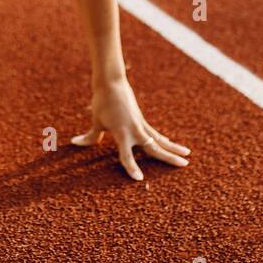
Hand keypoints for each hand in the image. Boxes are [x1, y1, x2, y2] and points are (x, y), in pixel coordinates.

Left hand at [71, 76, 189, 179]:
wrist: (111, 83)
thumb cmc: (101, 103)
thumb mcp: (96, 121)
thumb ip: (90, 136)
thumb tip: (75, 143)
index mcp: (121, 133)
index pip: (126, 155)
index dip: (131, 168)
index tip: (139, 179)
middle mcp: (134, 130)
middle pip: (154, 147)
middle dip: (168, 157)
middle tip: (184, 165)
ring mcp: (141, 125)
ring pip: (160, 140)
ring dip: (173, 149)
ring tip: (187, 156)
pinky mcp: (142, 120)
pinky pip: (156, 134)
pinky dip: (165, 141)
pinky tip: (174, 146)